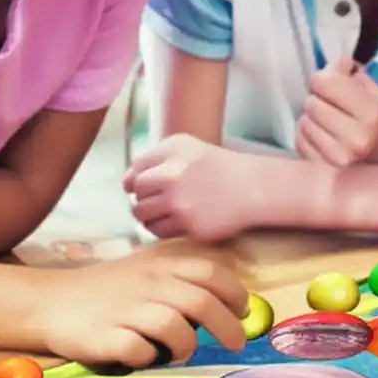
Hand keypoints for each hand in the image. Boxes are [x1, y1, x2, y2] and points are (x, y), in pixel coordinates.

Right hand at [32, 249, 247, 367]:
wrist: (50, 301)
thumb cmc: (108, 288)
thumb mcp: (146, 268)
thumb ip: (181, 274)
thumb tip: (226, 291)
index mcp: (160, 266)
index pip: (210, 272)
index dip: (234, 292)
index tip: (242, 310)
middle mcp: (146, 285)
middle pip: (200, 302)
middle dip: (227, 326)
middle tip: (235, 343)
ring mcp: (124, 311)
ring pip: (174, 327)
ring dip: (187, 345)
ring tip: (182, 352)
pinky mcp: (103, 337)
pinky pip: (138, 350)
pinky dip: (149, 357)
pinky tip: (146, 355)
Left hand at [124, 134, 253, 242]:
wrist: (252, 188)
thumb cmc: (218, 167)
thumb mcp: (188, 147)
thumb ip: (155, 157)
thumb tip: (126, 183)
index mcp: (173, 150)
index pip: (137, 168)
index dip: (138, 179)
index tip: (149, 185)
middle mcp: (173, 174)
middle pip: (137, 191)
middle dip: (144, 197)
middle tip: (161, 199)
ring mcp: (180, 202)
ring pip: (142, 213)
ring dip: (149, 214)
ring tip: (166, 211)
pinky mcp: (189, 226)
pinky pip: (159, 231)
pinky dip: (162, 228)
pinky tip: (177, 221)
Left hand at [296, 57, 377, 166]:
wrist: (374, 143)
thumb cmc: (363, 109)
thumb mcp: (363, 84)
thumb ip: (344, 69)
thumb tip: (332, 67)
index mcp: (371, 112)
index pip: (327, 82)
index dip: (321, 78)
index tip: (326, 83)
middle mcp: (359, 138)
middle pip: (312, 104)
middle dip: (316, 99)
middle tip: (326, 104)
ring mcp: (341, 157)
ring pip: (304, 123)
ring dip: (310, 118)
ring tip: (324, 120)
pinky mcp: (324, 168)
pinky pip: (299, 142)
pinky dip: (305, 135)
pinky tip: (319, 134)